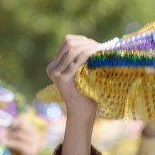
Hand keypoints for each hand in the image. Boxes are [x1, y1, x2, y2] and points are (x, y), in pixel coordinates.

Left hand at [2, 114, 42, 154]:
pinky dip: (9, 142)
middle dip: (10, 129)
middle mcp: (37, 137)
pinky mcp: (31, 152)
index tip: (7, 128)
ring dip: (7, 136)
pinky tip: (2, 143)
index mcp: (34, 133)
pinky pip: (18, 144)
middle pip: (22, 125)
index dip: (14, 122)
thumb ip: (11, 134)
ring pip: (19, 134)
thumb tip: (0, 129)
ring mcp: (35, 145)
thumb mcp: (15, 143)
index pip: (24, 119)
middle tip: (1, 135)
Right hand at [46, 35, 101, 154]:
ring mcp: (55, 73)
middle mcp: (51, 68)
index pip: (67, 42)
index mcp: (54, 64)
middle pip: (69, 43)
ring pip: (72, 49)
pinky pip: (77, 61)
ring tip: (101, 51)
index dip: (83, 40)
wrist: (82, 114)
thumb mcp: (83, 73)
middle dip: (87, 43)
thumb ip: (82, 59)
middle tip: (102, 47)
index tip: (97, 45)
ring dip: (89, 48)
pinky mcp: (62, 79)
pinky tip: (97, 56)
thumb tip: (92, 42)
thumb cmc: (87, 94)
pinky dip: (88, 55)